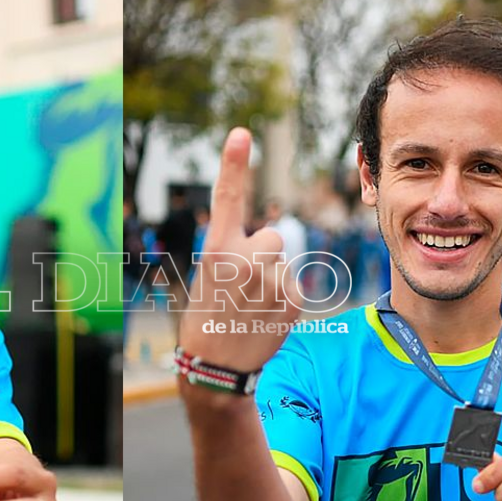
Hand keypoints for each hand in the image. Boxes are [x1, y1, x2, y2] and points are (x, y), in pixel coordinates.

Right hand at [178, 127, 301, 371]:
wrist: (215, 366)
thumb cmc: (207, 317)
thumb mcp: (208, 277)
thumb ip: (234, 251)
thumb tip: (270, 241)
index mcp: (217, 250)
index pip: (227, 198)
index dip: (234, 164)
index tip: (241, 134)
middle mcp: (245, 259)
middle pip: (273, 237)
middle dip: (263, 255)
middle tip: (242, 287)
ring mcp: (271, 279)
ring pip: (284, 263)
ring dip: (273, 279)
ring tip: (252, 307)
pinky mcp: (292, 299)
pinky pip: (294, 284)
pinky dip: (282, 299)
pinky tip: (265, 317)